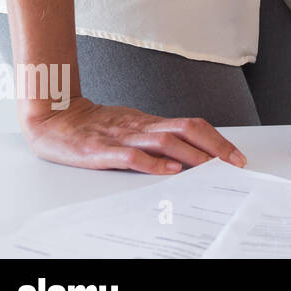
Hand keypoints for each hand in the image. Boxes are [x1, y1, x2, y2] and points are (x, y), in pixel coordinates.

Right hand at [21, 97, 246, 173]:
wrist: (54, 118)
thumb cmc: (96, 126)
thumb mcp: (132, 126)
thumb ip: (157, 137)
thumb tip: (190, 151)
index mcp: (150, 122)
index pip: (193, 125)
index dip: (217, 139)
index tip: (236, 156)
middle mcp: (142, 126)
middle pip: (187, 129)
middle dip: (215, 147)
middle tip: (234, 163)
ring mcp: (122, 137)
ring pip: (165, 141)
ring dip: (191, 155)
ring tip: (211, 168)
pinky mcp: (101, 151)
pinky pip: (131, 156)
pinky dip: (153, 163)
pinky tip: (169, 171)